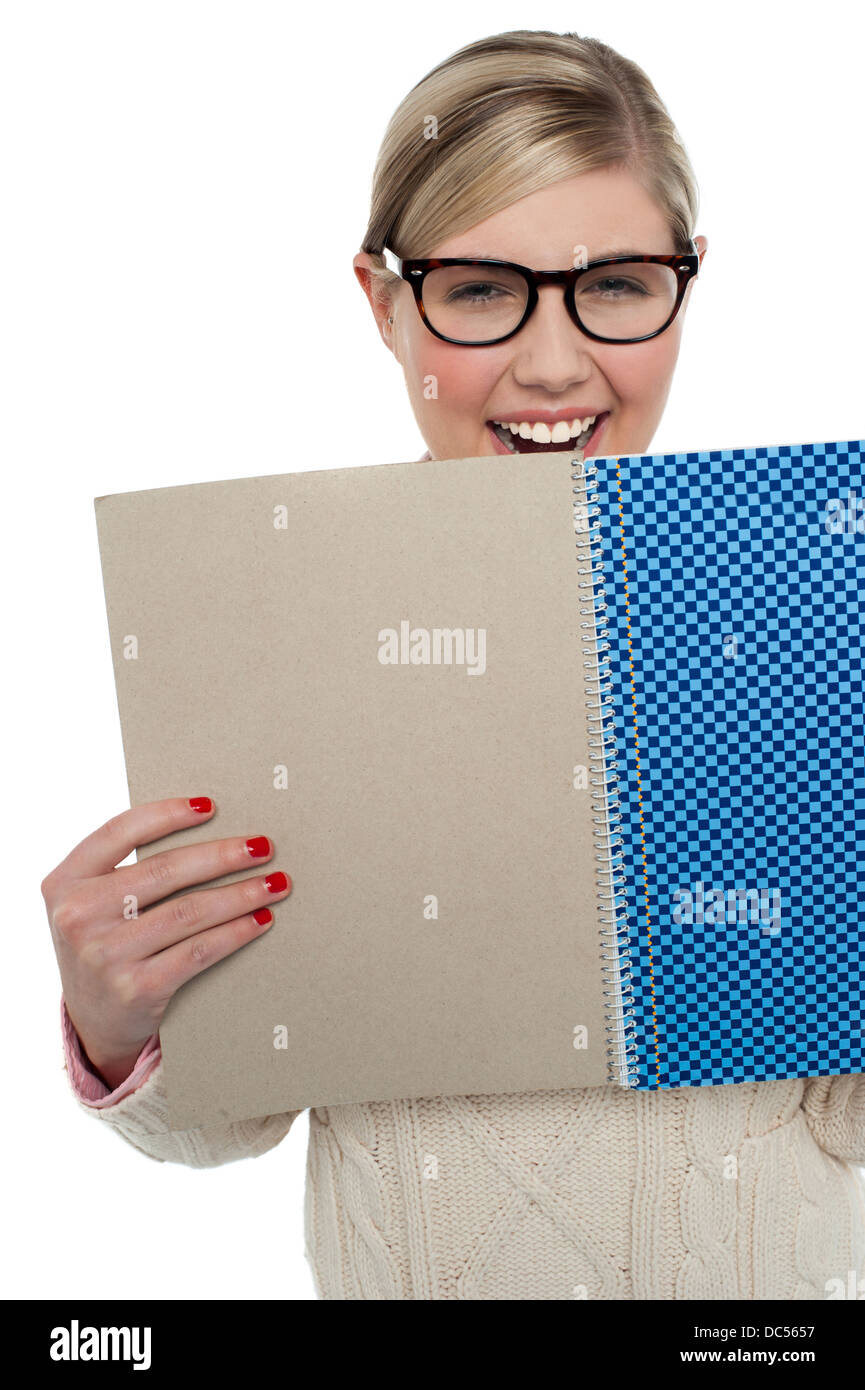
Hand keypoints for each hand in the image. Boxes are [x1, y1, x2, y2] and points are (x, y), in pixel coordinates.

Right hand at [42, 797, 291, 1088]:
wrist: (95, 1022)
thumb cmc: (106, 945)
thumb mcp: (94, 904)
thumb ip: (127, 869)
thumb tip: (208, 827)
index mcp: (64, 882)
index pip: (120, 832)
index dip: (168, 814)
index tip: (211, 806)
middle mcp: (78, 916)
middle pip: (165, 871)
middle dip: (222, 855)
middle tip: (262, 846)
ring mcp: (105, 955)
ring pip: (190, 911)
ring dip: (240, 893)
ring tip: (274, 882)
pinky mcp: (136, 988)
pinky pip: (199, 950)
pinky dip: (236, 932)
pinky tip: (260, 920)